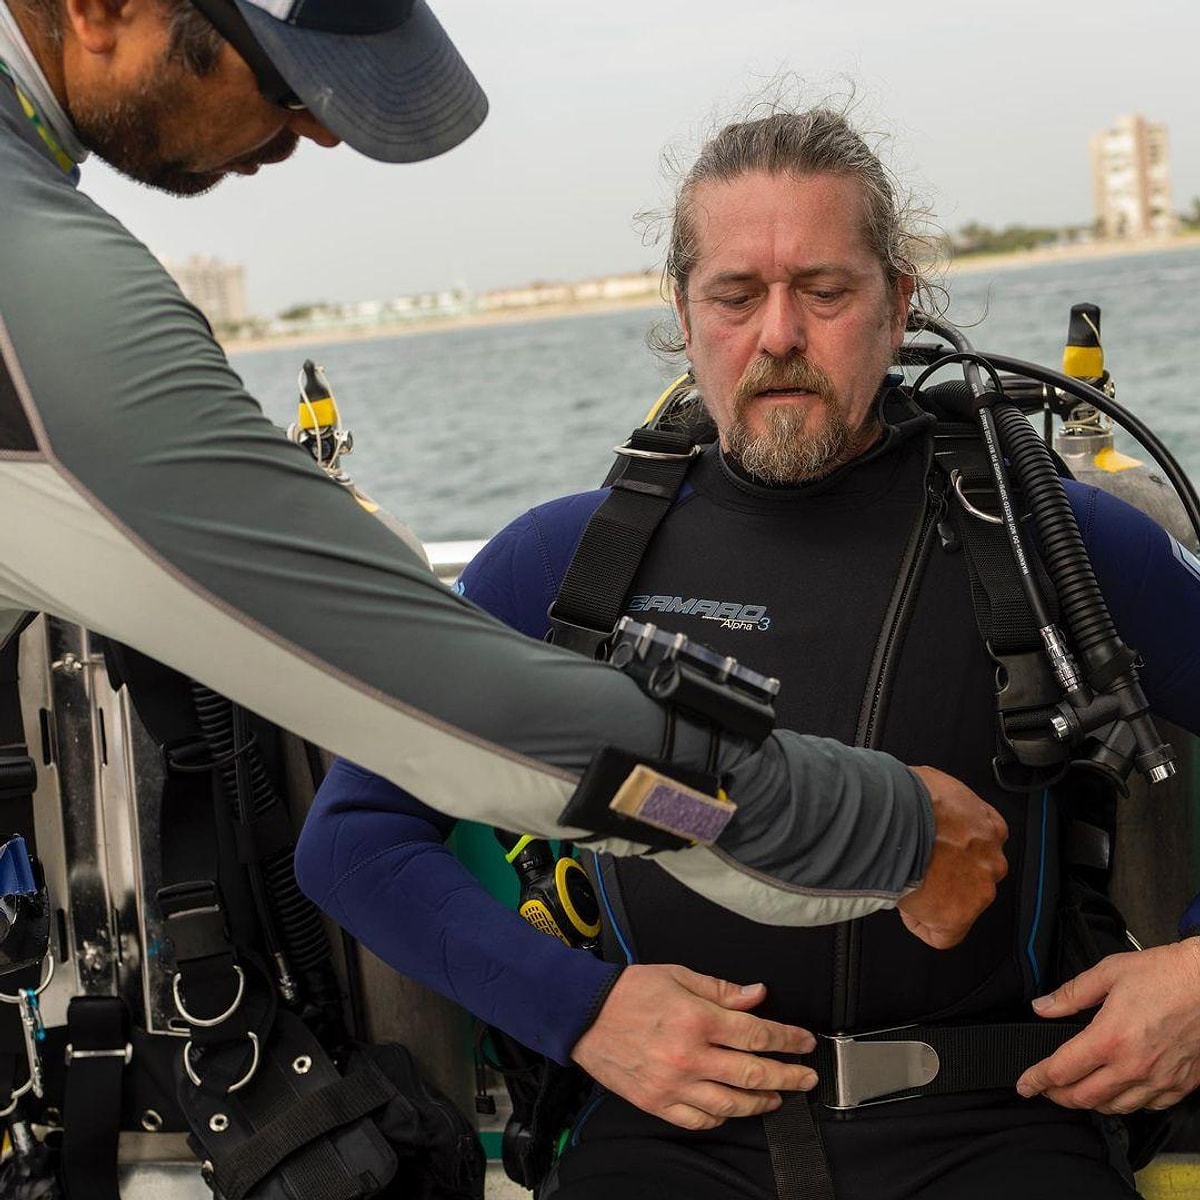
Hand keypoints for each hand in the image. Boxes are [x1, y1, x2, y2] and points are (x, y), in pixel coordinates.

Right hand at [570, 963, 816, 1129]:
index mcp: (697, 1019)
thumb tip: (758, 995)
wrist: (583, 1014)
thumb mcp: (678, 976)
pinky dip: (720, 1118)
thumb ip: (722, 989)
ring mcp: (673, 1084)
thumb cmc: (630, 990)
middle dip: (787, 1076)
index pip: (757, 1034)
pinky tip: (731, 1110)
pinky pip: (698, 1119)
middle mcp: (689, 1056)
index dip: (787, 1040)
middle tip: (806, 1078)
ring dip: (760, 1102)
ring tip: (777, 1097)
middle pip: (752, 1073)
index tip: (805, 1041)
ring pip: (730, 1104)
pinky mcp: (656, 1102)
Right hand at [896, 766, 1007, 948]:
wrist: (896, 821)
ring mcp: (978, 891)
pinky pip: (941, 934)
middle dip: (946, 874)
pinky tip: (904, 904)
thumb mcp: (933, 782)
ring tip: (904, 881)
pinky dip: (921, 923)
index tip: (933, 848)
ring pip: (958, 905)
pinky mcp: (958, 918)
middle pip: (971, 876)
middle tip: (916, 865)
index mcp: (990, 827)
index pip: (980, 845)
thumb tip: (922, 801)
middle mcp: (991, 860)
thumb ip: (941, 802)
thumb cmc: (909, 800)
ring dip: (933, 897)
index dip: (951, 848)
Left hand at [1016, 940, 1199, 1111]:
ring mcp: (1159, 1080)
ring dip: (1091, 1102)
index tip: (1024, 1085)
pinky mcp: (1180, 1085)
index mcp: (1109, 1038)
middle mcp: (1133, 1066)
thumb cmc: (1164, 974)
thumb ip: (1071, 994)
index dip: (1036, 1079)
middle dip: (1058, 1096)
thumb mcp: (1109, 973)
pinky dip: (1126, 1103)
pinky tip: (1118, 1091)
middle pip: (1085, 1097)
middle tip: (1046, 1089)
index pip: (1061, 1069)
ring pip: (1115, 1107)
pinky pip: (1147, 1107)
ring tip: (1078, 1091)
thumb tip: (1042, 1007)